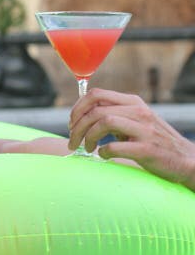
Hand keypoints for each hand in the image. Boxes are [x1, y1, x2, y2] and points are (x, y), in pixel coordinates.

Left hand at [69, 88, 194, 189]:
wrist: (185, 159)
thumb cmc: (153, 141)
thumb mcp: (135, 121)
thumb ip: (113, 114)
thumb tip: (82, 115)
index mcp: (132, 102)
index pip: (96, 94)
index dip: (77, 108)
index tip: (71, 124)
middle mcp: (138, 111)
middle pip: (95, 110)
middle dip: (77, 126)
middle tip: (73, 141)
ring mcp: (143, 129)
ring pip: (103, 122)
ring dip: (88, 137)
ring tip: (87, 148)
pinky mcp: (146, 148)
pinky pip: (114, 147)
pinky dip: (103, 152)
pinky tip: (104, 156)